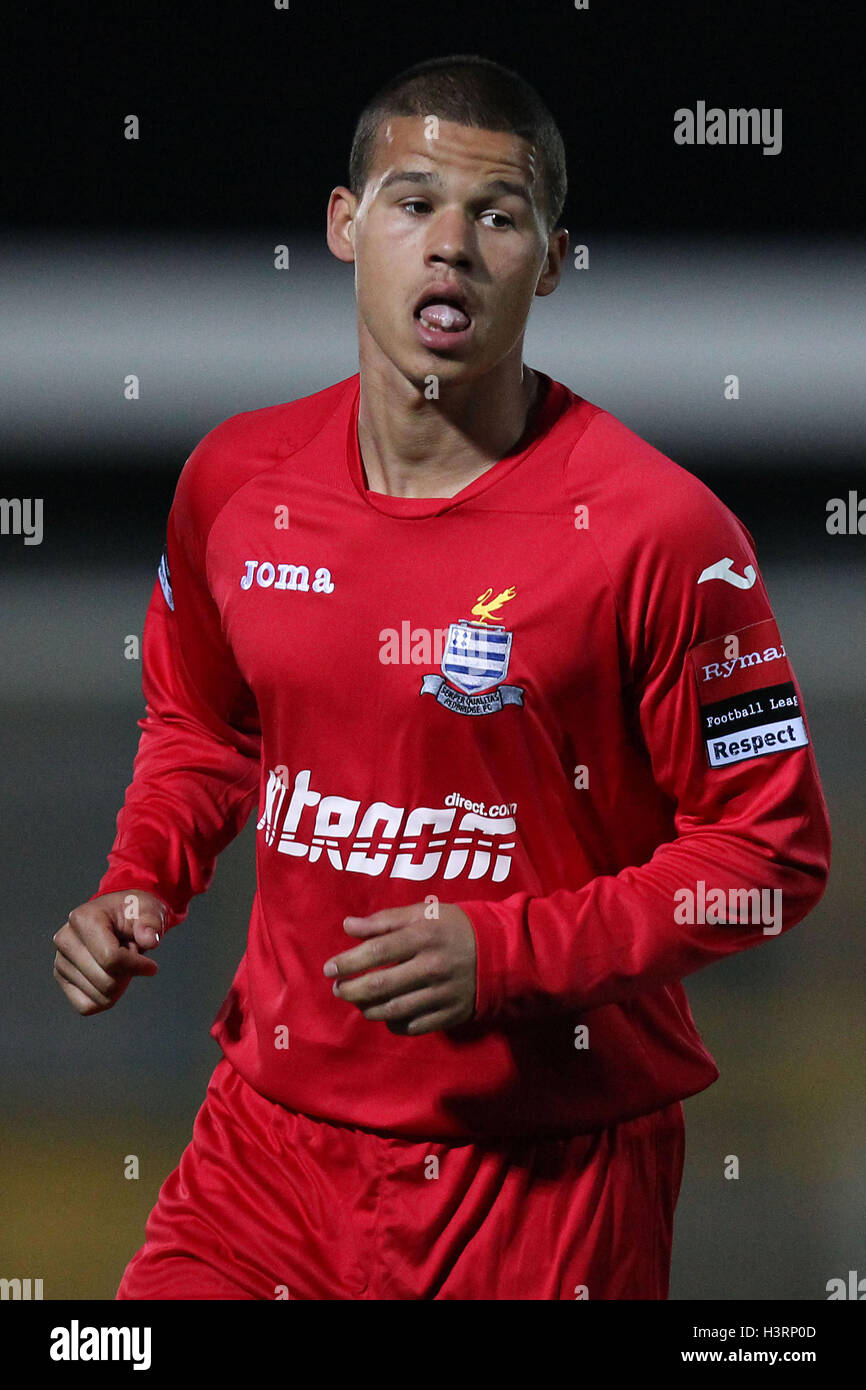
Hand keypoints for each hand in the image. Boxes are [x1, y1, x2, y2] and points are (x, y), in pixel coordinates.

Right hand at [53, 889, 166, 1015]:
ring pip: (99, 997)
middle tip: (129, 954)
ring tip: (117, 959)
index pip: (111, 958)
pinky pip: (87, 1006)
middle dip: (128, 974)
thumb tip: (150, 941)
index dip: (136, 966)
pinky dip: (106, 998)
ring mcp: (60, 960)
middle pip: (106, 982)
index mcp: (84, 918)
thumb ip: (151, 924)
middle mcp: (65, 940)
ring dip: (118, 983)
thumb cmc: (133, 913)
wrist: (117, 916)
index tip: (151, 966)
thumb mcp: (148, 910)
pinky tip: (109, 974)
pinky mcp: (61, 978)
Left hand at [323, 901, 476, 1034]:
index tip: (330, 968)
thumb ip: (386, 920)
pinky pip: (413, 1026)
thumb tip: (349, 926)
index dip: (349, 961)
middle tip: (339, 989)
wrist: (504, 953)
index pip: (377, 951)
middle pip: (380, 984)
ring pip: (393, 1009)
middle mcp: (431, 967)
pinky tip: (387, 1015)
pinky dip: (394, 1023)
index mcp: (424, 936)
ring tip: (359, 1002)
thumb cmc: (457, 927)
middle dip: (352, 989)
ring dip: (368, 1008)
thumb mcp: (424, 913)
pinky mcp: (451, 1014)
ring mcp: (442, 994)